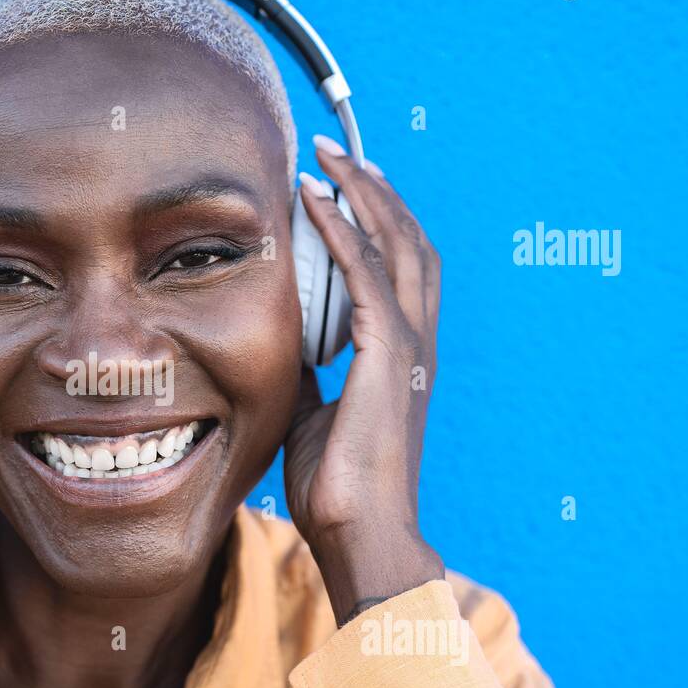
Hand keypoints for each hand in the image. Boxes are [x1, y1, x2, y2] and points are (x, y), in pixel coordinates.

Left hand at [283, 144, 443, 625]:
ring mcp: (408, 345)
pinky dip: (342, 228)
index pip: (399, 269)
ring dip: (362, 192)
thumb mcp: (309, 414)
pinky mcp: (389, 354)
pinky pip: (366, 272)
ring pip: (397, 243)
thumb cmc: (338, 486)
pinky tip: (315, 198)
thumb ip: (301, 373)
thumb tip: (272, 342)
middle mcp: (416, 341)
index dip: (377, 222)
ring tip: (328, 155)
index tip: (343, 187)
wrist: (360, 534)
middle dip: (375, 190)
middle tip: (335, 152)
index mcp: (402, 356)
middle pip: (409, 241)